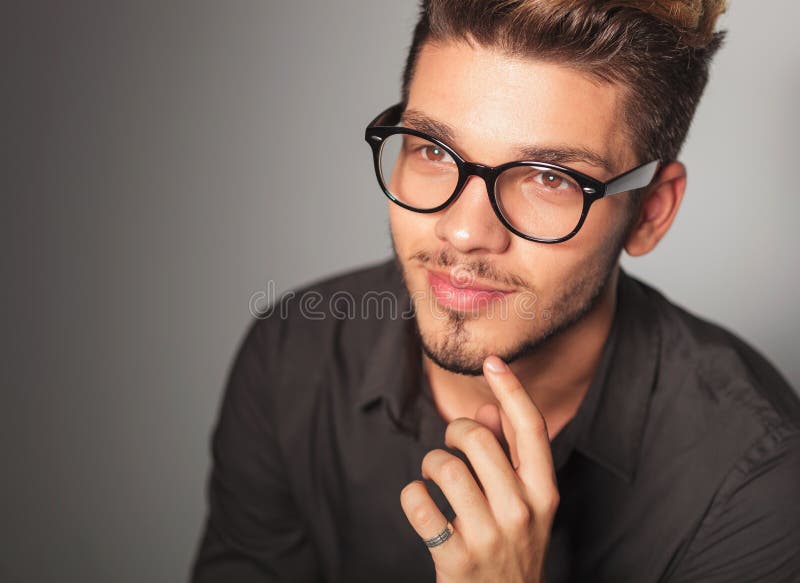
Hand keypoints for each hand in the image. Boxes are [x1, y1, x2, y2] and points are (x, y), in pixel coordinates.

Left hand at [400, 356, 558, 582]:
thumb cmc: (514, 547)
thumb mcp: (525, 503)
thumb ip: (509, 456)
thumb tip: (489, 410)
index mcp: (544, 492)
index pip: (531, 428)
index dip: (512, 389)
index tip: (493, 361)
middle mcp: (521, 511)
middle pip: (476, 439)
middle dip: (455, 432)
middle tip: (452, 446)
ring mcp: (489, 536)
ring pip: (445, 467)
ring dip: (431, 464)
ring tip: (435, 477)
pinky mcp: (456, 559)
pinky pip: (419, 505)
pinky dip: (412, 496)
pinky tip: (422, 502)